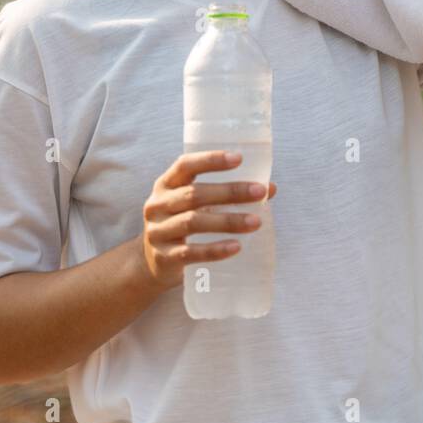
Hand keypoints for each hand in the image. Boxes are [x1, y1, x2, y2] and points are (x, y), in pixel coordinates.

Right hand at [137, 150, 276, 292]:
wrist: (152, 264)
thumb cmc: (183, 224)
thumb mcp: (199, 205)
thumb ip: (228, 195)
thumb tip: (270, 188)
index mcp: (167, 184)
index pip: (185, 165)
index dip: (211, 160)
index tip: (239, 158)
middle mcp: (158, 204)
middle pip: (194, 194)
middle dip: (230, 192)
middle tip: (260, 192)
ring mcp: (158, 231)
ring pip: (193, 221)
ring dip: (227, 221)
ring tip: (256, 222)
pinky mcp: (164, 257)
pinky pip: (190, 252)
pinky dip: (214, 249)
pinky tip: (236, 247)